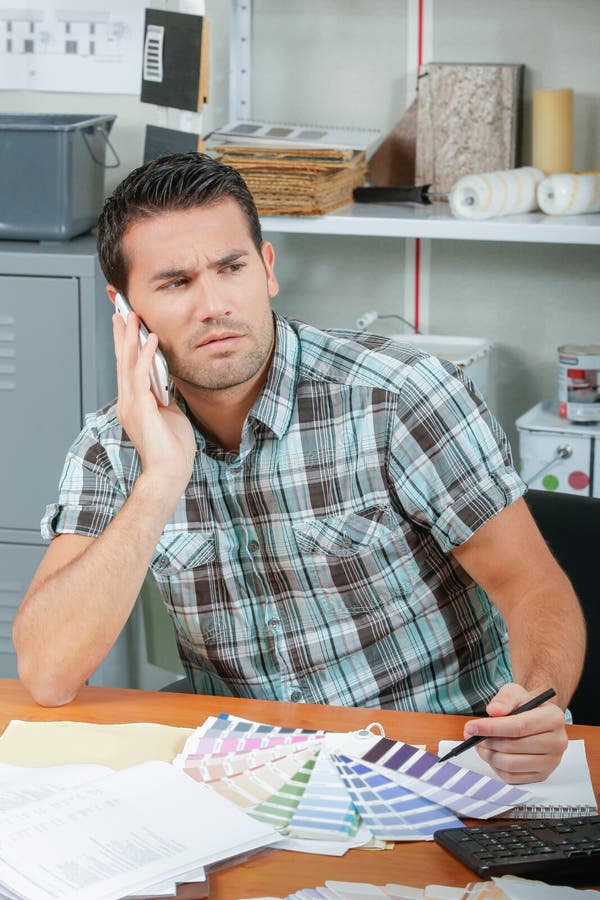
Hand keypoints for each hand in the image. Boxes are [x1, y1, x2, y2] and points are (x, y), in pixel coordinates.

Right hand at [113, 312, 195, 495]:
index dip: (125, 344)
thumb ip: (163, 396)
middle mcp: (128, 402)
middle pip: (122, 361)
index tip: (125, 323)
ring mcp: (131, 405)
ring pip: (127, 364)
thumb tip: (166, 380)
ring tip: (132, 316)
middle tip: (121, 309)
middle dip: (122, 334)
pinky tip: (149, 340)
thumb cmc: (172, 448)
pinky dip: (144, 356)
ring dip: (130, 338)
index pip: (126, 367)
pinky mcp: (141, 409)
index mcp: (133, 403)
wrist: (170, 472)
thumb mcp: (169, 414)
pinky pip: (141, 376)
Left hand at [464, 682, 567, 782]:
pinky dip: (495, 766)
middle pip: (513, 747)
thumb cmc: (526, 705)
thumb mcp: (515, 693)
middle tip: (472, 734)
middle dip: (487, 740)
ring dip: (489, 754)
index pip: (519, 726)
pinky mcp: (541, 775)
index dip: (492, 728)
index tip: (471, 726)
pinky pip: (512, 777)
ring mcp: (551, 762)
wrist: (536, 717)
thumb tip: (494, 711)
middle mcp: (557, 742)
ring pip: (510, 764)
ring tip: (480, 743)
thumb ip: (504, 699)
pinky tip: (492, 753)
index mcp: (554, 718)